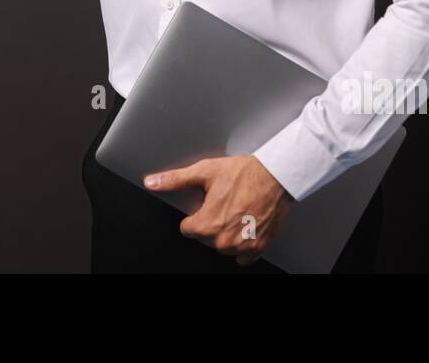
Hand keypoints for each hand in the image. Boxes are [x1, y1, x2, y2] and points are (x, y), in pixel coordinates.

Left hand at [144, 155, 293, 265]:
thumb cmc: (244, 173)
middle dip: (211, 222)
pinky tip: (246, 225)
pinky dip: (242, 243)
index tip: (207, 203)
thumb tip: (152, 183)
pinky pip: (242, 257)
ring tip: (236, 210)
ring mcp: (242, 246)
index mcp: (207, 224)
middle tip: (224, 202)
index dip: (195, 214)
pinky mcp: (258, 247)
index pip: (188, 229)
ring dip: (226, 232)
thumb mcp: (205, 171)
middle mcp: (224, 240)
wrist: (276, 176)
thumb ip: (175, 180)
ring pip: (222, 246)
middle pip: (205, 238)